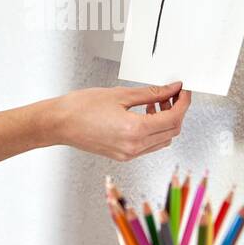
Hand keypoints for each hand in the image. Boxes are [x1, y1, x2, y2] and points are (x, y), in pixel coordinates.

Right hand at [48, 81, 191, 160]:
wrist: (59, 124)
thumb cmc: (81, 107)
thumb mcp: (120, 94)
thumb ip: (150, 93)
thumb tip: (171, 89)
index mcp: (135, 130)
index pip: (173, 118)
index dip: (183, 103)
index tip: (183, 91)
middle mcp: (134, 146)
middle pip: (172, 131)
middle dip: (177, 111)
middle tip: (172, 94)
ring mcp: (128, 153)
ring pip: (162, 140)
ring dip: (166, 121)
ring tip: (156, 102)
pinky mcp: (123, 155)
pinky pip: (149, 145)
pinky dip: (153, 130)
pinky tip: (145, 114)